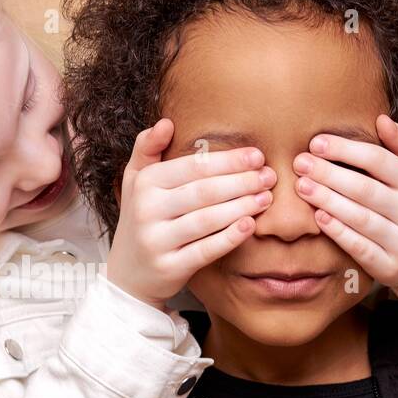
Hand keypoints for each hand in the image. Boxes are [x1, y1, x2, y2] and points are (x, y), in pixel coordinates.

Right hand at [106, 119, 274, 308]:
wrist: (127, 275)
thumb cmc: (141, 219)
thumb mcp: (135, 181)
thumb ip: (146, 148)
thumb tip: (166, 122)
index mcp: (145, 183)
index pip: (194, 167)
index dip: (229, 160)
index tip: (257, 157)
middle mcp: (147, 210)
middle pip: (204, 191)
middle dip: (242, 182)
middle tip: (269, 177)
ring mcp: (157, 241)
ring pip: (208, 219)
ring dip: (242, 206)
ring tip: (266, 198)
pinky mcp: (169, 267)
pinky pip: (205, 250)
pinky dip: (230, 237)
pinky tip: (250, 225)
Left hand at [290, 114, 397, 297]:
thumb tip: (382, 119)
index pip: (380, 161)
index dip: (347, 150)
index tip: (316, 142)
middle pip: (366, 189)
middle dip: (330, 174)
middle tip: (300, 163)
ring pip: (360, 218)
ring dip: (328, 200)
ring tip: (302, 186)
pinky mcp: (389, 266)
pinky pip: (360, 247)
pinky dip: (338, 231)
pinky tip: (318, 217)